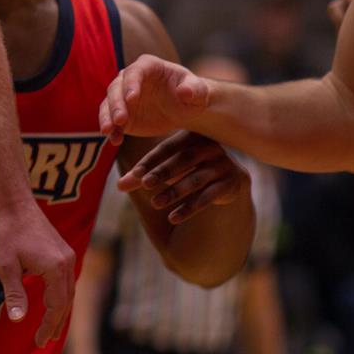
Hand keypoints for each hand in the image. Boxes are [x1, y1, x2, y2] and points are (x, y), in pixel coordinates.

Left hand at [0, 203, 75, 346]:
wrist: (14, 203)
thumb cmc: (7, 233)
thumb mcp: (6, 266)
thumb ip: (14, 293)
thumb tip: (18, 320)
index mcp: (56, 268)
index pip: (57, 306)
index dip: (48, 326)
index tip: (39, 341)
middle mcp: (67, 263)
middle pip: (67, 301)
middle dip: (56, 323)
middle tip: (45, 341)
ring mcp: (67, 256)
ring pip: (69, 291)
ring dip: (61, 311)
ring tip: (52, 329)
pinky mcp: (63, 251)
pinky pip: (66, 281)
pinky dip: (61, 297)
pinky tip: (53, 304)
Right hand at [99, 54, 210, 144]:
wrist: (182, 109)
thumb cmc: (192, 94)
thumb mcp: (198, 91)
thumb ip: (193, 89)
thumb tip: (184, 91)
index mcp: (148, 66)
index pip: (134, 72)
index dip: (131, 84)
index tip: (132, 98)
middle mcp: (130, 78)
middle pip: (116, 88)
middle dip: (116, 104)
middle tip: (120, 120)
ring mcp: (123, 96)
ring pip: (108, 104)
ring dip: (107, 117)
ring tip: (108, 131)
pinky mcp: (121, 114)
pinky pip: (111, 121)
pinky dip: (111, 131)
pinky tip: (115, 141)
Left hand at [115, 132, 248, 223]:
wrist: (227, 182)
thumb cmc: (188, 170)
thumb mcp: (166, 170)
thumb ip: (143, 176)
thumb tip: (119, 186)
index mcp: (193, 135)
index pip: (167, 148)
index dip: (150, 162)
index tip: (133, 176)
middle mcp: (211, 146)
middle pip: (182, 160)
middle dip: (162, 173)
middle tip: (144, 185)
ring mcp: (225, 164)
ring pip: (195, 179)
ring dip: (174, 192)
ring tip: (155, 203)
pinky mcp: (234, 182)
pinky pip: (209, 196)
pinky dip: (190, 208)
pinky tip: (173, 217)